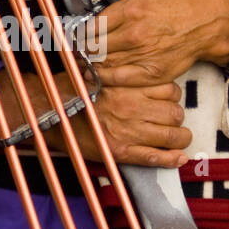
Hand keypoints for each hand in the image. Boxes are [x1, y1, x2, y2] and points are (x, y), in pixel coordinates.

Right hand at [47, 75, 191, 167]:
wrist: (48, 113)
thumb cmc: (72, 92)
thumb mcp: (98, 72)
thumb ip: (122, 73)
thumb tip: (139, 69)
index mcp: (127, 87)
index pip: (169, 89)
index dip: (172, 95)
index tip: (167, 99)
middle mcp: (131, 107)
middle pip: (174, 111)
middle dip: (177, 115)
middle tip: (171, 119)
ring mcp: (128, 131)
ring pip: (172, 134)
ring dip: (179, 136)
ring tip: (178, 137)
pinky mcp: (121, 152)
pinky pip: (155, 157)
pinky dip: (172, 159)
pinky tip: (179, 158)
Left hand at [80, 0, 228, 85]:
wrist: (205, 22)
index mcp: (131, 10)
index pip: (91, 26)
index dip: (78, 32)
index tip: (73, 34)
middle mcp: (135, 34)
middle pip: (94, 47)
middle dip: (81, 48)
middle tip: (74, 48)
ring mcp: (143, 55)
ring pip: (103, 63)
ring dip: (88, 63)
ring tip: (82, 60)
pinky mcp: (151, 72)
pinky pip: (119, 79)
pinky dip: (104, 78)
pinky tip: (96, 74)